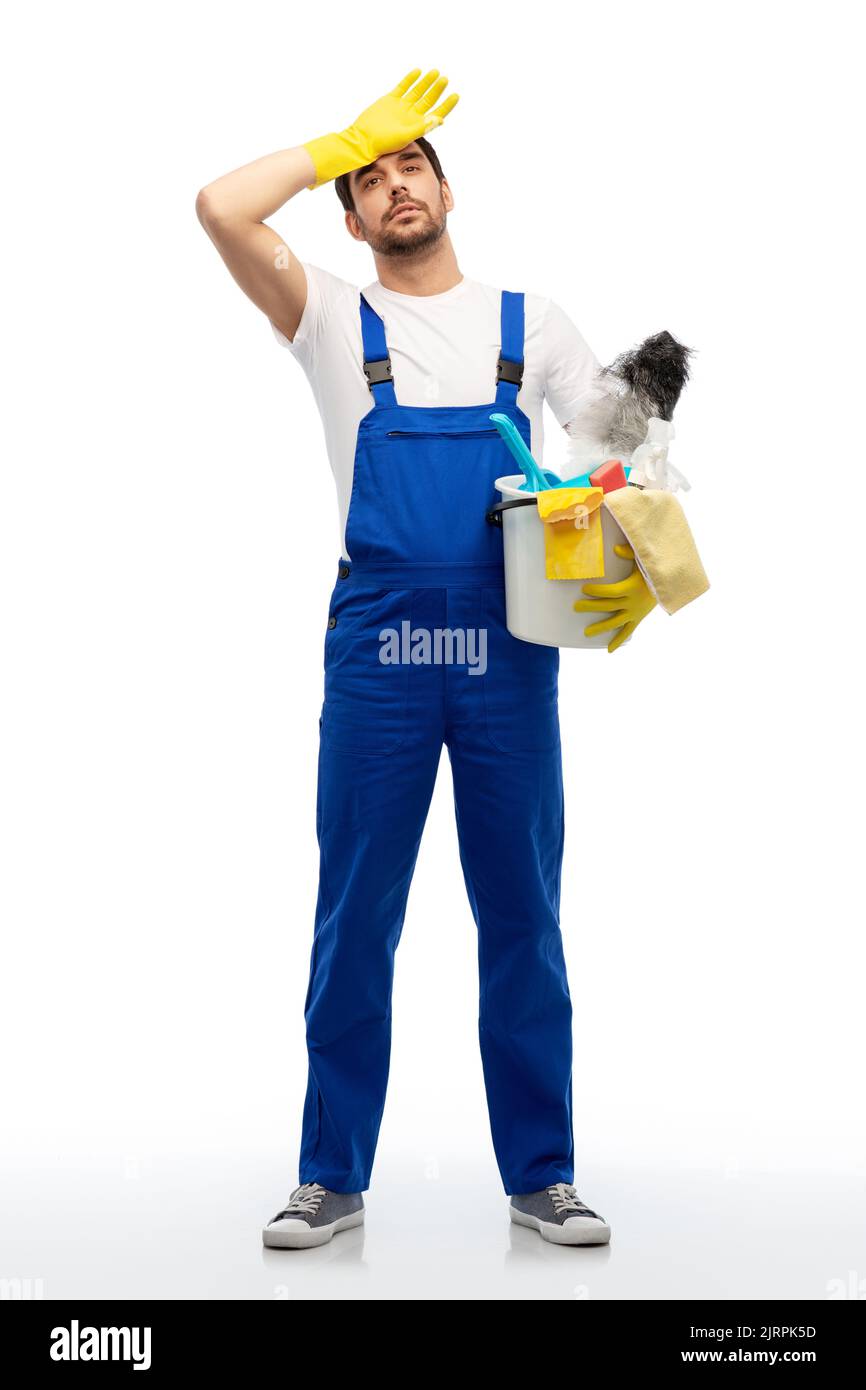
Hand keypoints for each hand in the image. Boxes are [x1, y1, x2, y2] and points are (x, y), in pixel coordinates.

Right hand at [304, 68, 459, 188]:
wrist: (363, 139)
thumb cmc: (384, 143)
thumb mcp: (405, 136)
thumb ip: (422, 126)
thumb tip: (440, 119)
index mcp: (417, 126)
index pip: (436, 113)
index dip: (446, 105)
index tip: (456, 95)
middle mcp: (411, 116)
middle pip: (428, 100)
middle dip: (437, 89)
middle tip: (445, 79)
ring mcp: (401, 107)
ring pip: (417, 91)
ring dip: (426, 82)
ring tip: (435, 73)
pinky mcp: (390, 100)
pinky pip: (402, 87)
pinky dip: (410, 80)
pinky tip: (418, 72)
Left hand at [572, 544, 656, 651]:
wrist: (669, 583)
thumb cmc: (652, 568)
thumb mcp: (642, 559)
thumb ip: (629, 553)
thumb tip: (615, 549)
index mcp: (631, 588)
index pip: (611, 592)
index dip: (597, 591)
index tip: (584, 589)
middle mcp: (632, 603)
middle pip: (608, 606)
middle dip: (591, 607)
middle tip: (576, 607)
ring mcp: (635, 612)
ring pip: (615, 622)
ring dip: (601, 627)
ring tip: (586, 633)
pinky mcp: (638, 618)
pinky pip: (627, 631)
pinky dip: (619, 640)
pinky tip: (609, 650)